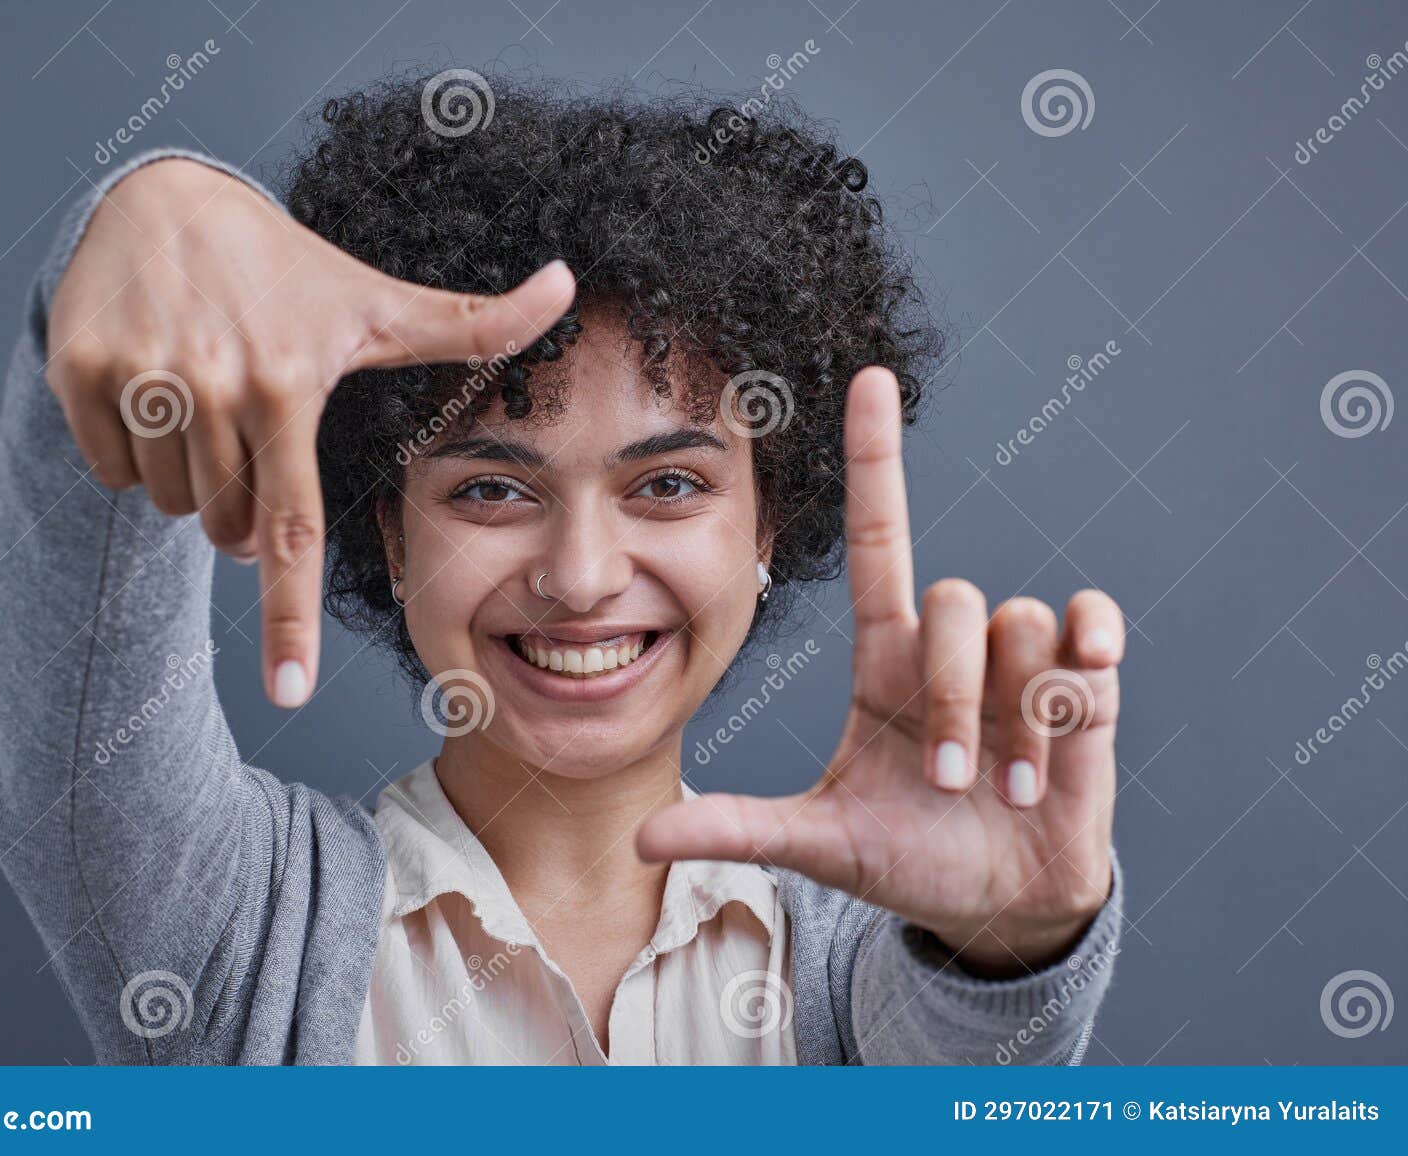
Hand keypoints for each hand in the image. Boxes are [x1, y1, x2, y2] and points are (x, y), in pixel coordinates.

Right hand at [45, 158, 573, 707]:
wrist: (160, 201)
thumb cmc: (287, 271)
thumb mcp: (376, 303)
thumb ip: (474, 323)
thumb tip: (568, 284)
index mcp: (288, 385)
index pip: (292, 528)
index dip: (288, 618)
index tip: (289, 692)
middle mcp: (212, 385)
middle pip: (226, 529)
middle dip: (242, 509)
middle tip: (250, 428)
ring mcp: (139, 378)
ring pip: (168, 506)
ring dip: (188, 479)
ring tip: (202, 398)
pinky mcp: (78, 371)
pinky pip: (110, 472)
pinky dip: (130, 452)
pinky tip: (149, 388)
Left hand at [637, 367, 1120, 975]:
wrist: (995, 903)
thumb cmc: (904, 857)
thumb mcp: (820, 843)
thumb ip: (738, 827)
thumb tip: (639, 836)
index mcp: (884, 661)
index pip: (881, 538)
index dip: (876, 460)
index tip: (869, 377)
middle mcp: (950, 649)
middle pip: (953, 601)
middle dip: (952, 698)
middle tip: (946, 782)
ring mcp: (1020, 667)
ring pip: (1023, 623)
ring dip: (1013, 718)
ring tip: (1007, 786)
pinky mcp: (1084, 690)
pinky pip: (1092, 627)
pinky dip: (1091, 651)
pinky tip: (1083, 689)